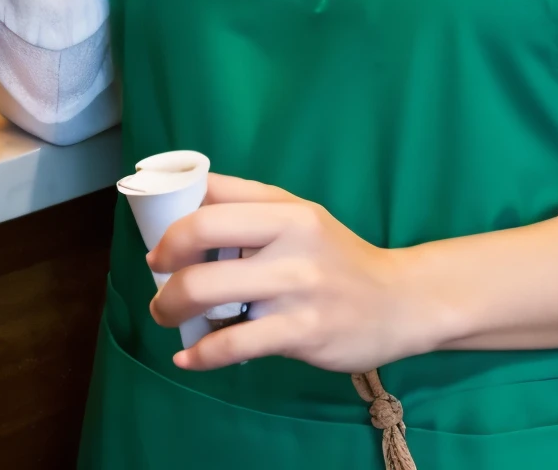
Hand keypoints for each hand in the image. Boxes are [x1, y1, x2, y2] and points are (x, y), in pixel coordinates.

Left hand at [148, 181, 557, 371]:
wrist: (400, 302)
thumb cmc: (337, 257)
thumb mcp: (299, 216)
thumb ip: (249, 205)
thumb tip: (186, 200)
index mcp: (285, 206)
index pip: (211, 197)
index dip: (173, 222)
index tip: (160, 248)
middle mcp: (290, 238)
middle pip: (201, 236)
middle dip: (164, 264)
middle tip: (157, 282)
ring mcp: (297, 286)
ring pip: (209, 291)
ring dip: (172, 308)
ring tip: (168, 317)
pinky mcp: (303, 331)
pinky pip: (235, 343)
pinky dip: (201, 355)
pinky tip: (189, 360)